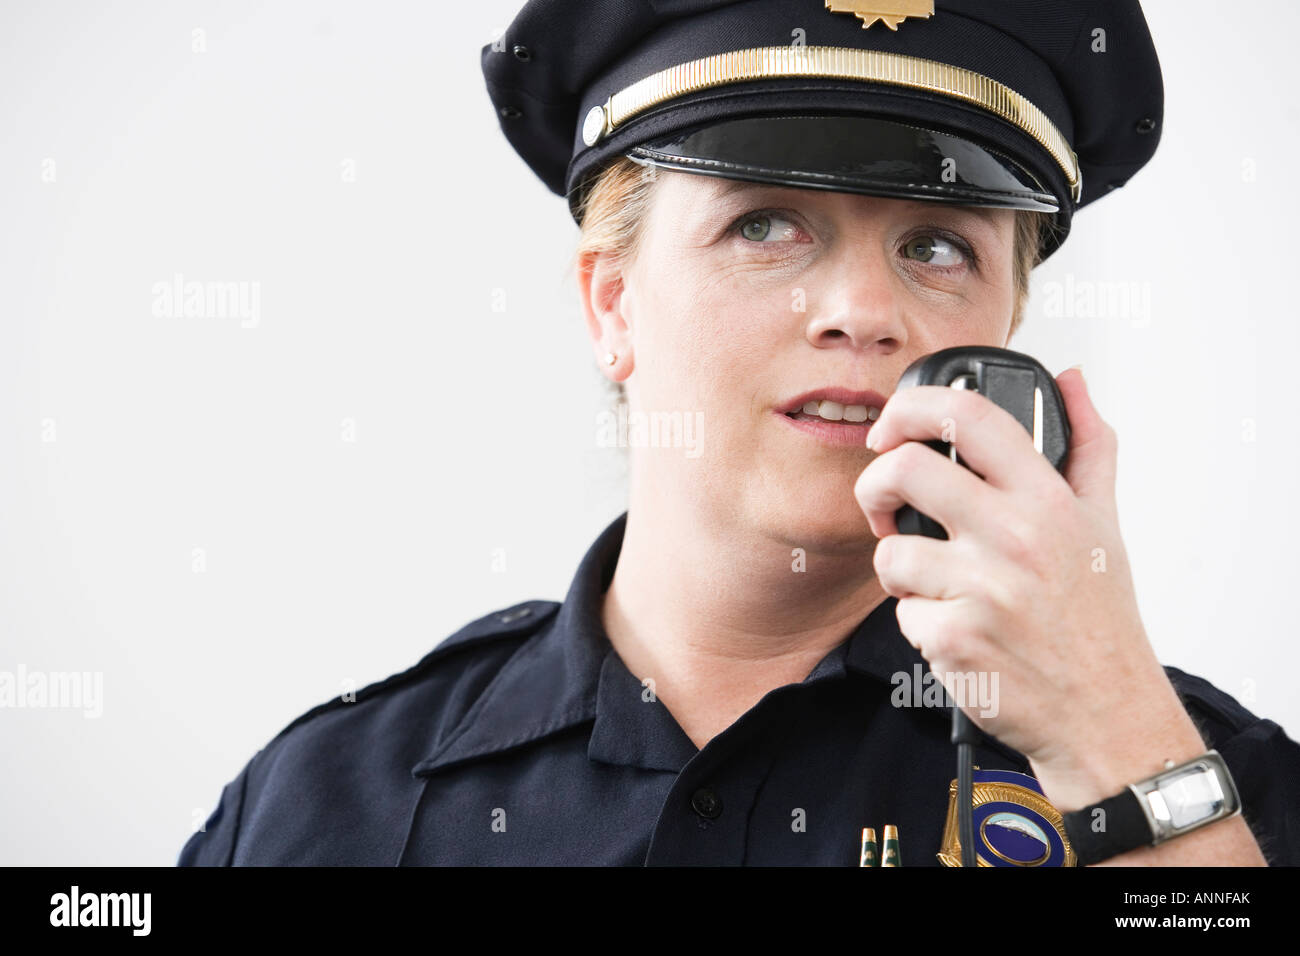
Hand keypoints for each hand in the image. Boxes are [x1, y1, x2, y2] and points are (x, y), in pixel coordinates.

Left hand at [853, 367, 1192, 790]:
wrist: (1107, 715)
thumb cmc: (1099, 620)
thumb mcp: (1104, 524)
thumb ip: (1088, 444)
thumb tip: (1070, 379)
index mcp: (1047, 499)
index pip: (969, 416)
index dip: (912, 407)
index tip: (890, 426)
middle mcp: (1015, 537)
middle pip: (904, 470)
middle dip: (875, 485)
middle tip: (884, 506)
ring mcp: (983, 589)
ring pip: (890, 552)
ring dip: (899, 572)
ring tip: (938, 585)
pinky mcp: (955, 639)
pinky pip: (902, 613)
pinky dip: (920, 624)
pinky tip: (958, 631)